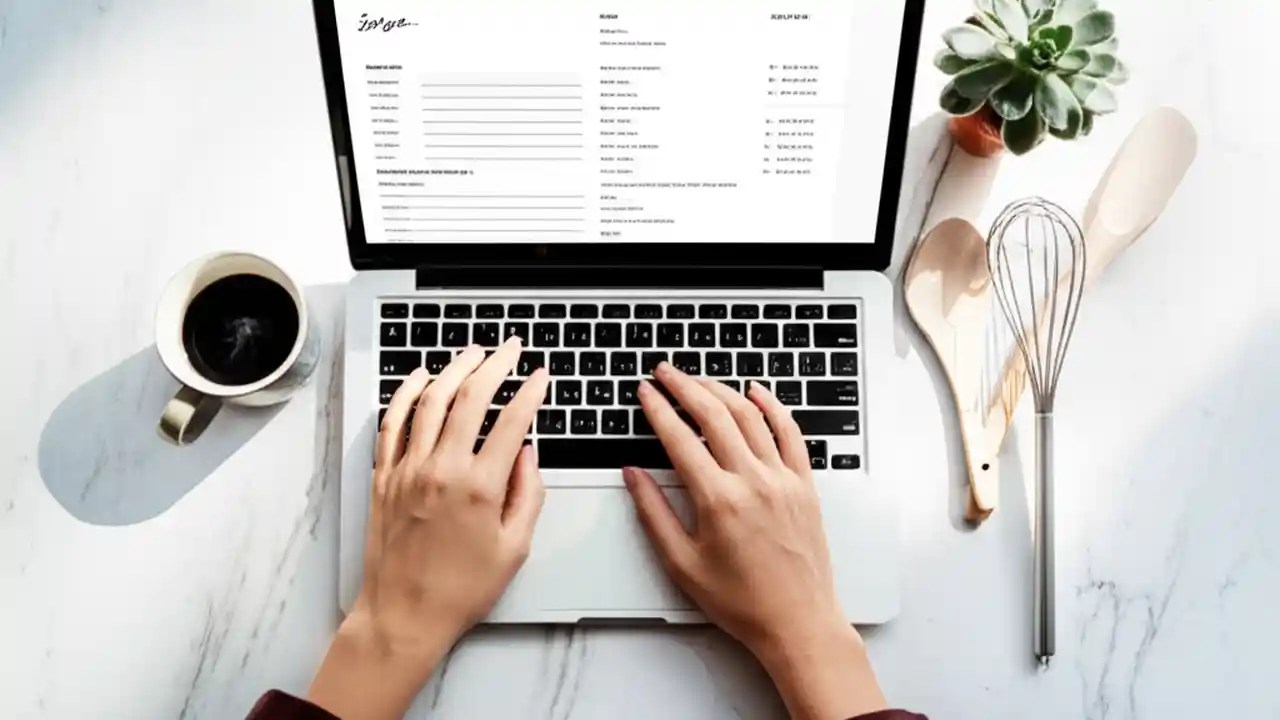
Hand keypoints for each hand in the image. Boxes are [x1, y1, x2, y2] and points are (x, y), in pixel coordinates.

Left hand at [308, 338, 549, 719]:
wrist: (403, 615)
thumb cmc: (458, 590)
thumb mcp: (514, 548)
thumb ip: (528, 495)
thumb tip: (529, 455)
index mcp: (479, 488)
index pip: (511, 421)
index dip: (530, 392)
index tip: (540, 377)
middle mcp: (440, 470)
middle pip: (470, 396)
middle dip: (496, 364)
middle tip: (510, 349)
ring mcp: (407, 470)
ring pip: (430, 399)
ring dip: (455, 368)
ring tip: (473, 352)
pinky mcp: (384, 476)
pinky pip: (393, 421)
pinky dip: (406, 392)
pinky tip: (420, 377)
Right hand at [624, 363, 885, 719]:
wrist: (797, 622)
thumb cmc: (742, 602)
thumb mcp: (682, 564)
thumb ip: (653, 513)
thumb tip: (633, 474)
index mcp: (718, 501)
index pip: (679, 438)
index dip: (658, 409)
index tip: (645, 392)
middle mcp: (753, 482)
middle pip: (714, 415)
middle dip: (684, 386)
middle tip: (665, 373)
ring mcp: (783, 480)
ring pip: (751, 415)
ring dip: (721, 390)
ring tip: (698, 380)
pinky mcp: (805, 485)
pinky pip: (790, 432)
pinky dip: (773, 406)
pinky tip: (757, 392)